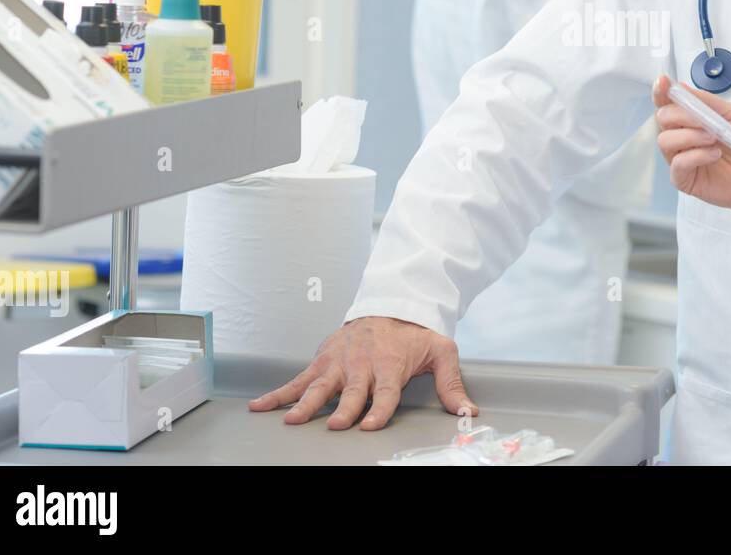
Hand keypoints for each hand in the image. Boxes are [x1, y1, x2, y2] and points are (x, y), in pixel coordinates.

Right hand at [247, 316, 477, 429]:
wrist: (390, 305)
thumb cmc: (414, 334)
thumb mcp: (441, 351)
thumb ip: (451, 383)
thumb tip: (469, 411)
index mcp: (390, 365)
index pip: (386, 392)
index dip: (380, 409)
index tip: (372, 424)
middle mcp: (362, 365)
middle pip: (353, 391)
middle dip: (345, 407)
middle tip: (337, 423)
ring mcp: (339, 363)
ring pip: (320, 386)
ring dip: (306, 403)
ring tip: (292, 420)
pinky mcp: (322, 361)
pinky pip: (298, 380)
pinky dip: (279, 393)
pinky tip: (261, 406)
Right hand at [651, 75, 730, 215]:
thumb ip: (707, 101)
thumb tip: (682, 87)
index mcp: (689, 120)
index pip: (667, 103)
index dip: (661, 91)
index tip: (663, 82)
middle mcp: (681, 138)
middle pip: (662, 118)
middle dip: (682, 115)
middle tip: (706, 122)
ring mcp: (680, 158)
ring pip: (664, 140)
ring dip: (690, 135)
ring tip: (713, 139)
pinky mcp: (683, 179)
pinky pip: (677, 163)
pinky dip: (696, 155)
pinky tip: (714, 155)